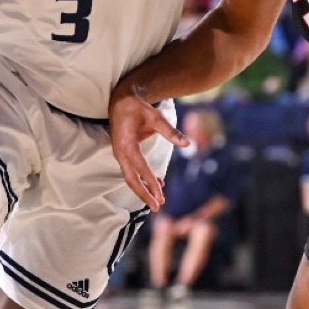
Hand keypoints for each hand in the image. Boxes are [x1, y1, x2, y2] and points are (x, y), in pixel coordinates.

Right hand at [108, 84, 184, 209]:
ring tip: (159, 201)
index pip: (140, 166)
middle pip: (131, 179)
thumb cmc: (137, 108)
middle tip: (158, 207)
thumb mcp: (155, 116)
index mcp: (127, 144)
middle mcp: (120, 153)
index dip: (150, 181)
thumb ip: (170, 131)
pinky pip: (132, 172)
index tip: (160, 193)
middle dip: (144, 194)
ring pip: (131, 178)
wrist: (120, 101)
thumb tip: (188, 143)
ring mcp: (120, 155)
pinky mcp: (123, 155)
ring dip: (144, 190)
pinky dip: (143, 180)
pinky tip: (158, 185)